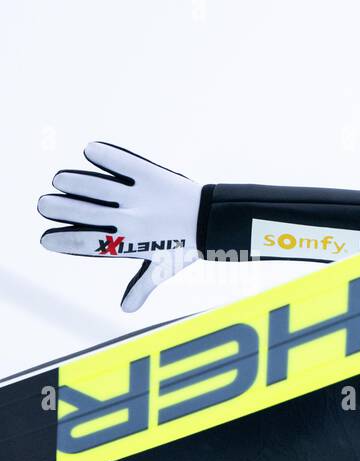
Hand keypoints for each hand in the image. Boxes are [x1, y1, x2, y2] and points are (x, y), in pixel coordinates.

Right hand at [37, 142, 201, 312]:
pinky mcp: (150, 175)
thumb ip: (142, 286)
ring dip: (73, 182)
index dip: (63, 242)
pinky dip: (105, 155)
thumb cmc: (186, 246)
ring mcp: (140, 196)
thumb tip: (126, 309)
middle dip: (57, 208)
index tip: (45, 240)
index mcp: (131, 243)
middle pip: (83, 213)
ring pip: (96, 187)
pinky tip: (90, 151)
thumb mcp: (164, 267)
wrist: (215, 220)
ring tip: (59, 181)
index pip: (89, 244)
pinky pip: (122, 163)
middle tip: (44, 205)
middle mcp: (132, 219)